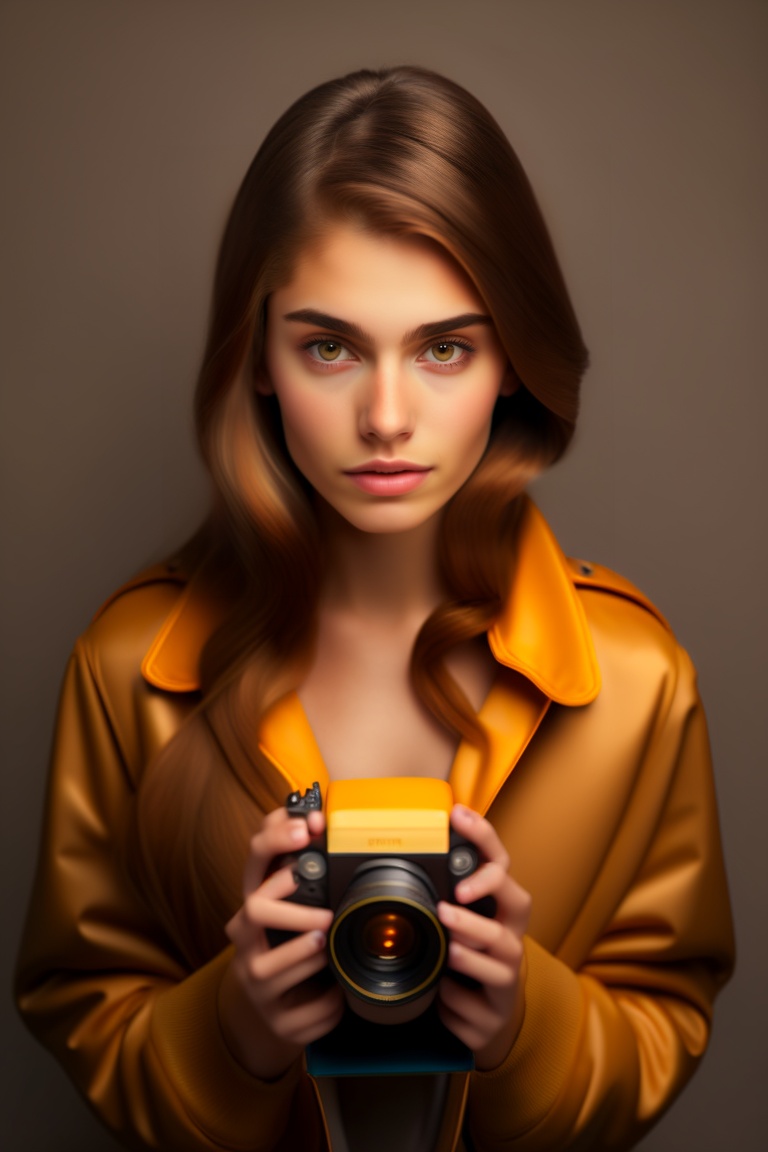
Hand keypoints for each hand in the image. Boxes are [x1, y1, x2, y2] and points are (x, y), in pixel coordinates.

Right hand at [220, 806, 343, 1078]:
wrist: (276, 1013)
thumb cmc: (291, 946)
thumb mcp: (292, 907)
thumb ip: (301, 866)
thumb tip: (319, 818)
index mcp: (252, 907)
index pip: (252, 860)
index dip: (277, 840)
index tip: (307, 831)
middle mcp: (245, 943)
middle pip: (252, 911)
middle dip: (294, 912)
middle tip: (326, 917)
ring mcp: (255, 985)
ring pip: (274, 968)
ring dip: (312, 959)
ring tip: (331, 951)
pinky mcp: (277, 1022)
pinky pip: (307, 1013)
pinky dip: (329, 1001)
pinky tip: (337, 990)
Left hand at [436, 804, 530, 1069]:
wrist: (486, 1017)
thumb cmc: (468, 955)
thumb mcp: (458, 919)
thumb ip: (443, 889)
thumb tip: (403, 846)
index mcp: (502, 911)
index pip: (502, 866)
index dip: (484, 841)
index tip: (459, 821)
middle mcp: (512, 944)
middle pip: (513, 922)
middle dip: (478, 916)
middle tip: (445, 910)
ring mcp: (506, 985)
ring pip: (499, 968)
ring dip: (469, 958)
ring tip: (446, 952)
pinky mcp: (492, 1020)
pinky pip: (470, 1008)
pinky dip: (452, 1002)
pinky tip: (440, 996)